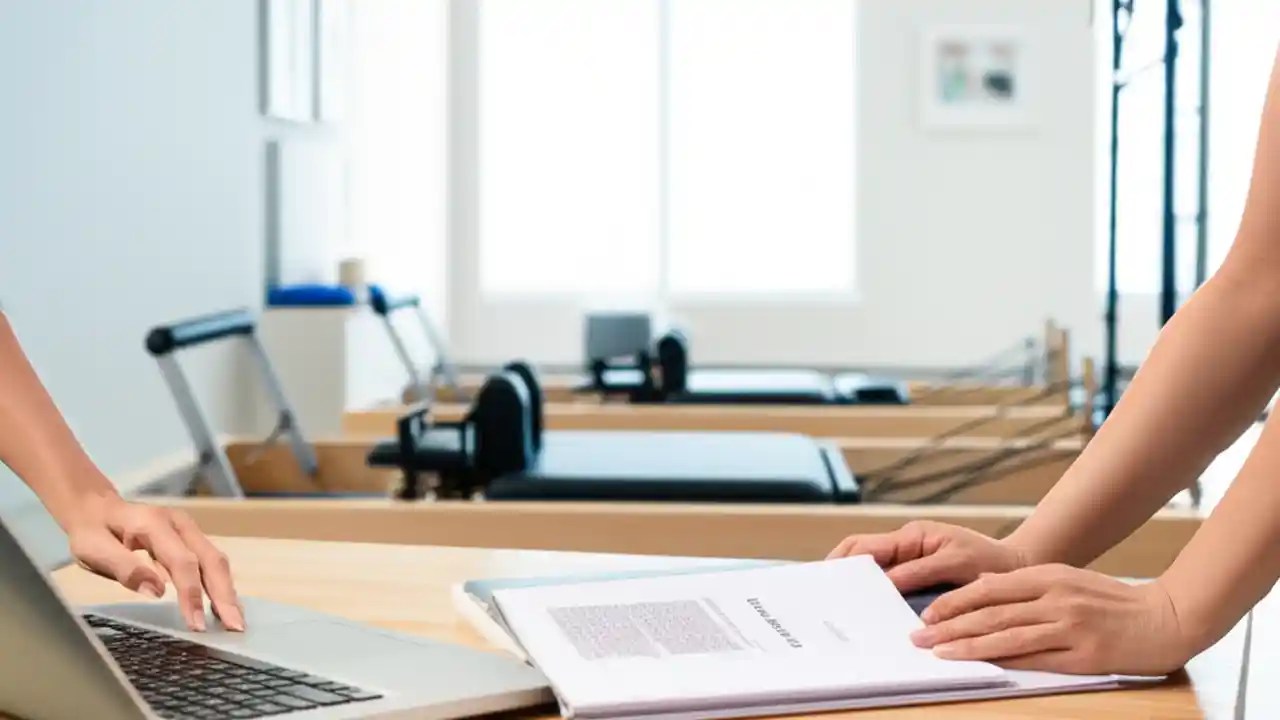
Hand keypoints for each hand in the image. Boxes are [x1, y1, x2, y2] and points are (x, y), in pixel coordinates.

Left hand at [65, 491, 243, 632]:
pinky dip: (218, 585)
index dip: (192, 593)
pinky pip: (210, 562)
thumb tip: (156, 591)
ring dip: (227, 591)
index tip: (197, 625)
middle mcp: (179, 524)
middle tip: (235, 626)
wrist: (95, 508)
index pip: (183, 562)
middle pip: (211, 559)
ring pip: (216, 561)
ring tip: (234, 621)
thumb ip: (124, 567)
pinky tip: (222, 606)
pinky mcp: (190, 539)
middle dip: (224, 594)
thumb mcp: (93, 549)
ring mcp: (188, 530)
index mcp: (155, 523)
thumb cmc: (92, 532)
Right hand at [827, 521, 1030, 592]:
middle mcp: (905, 548)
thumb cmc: (990, 560)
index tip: (826, 578)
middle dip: (841, 574)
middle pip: (860, 557)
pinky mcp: (916, 581)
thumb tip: (885, 582)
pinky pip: (888, 586)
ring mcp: (910, 564)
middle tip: (826, 597)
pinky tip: (870, 614)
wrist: (1016, 569)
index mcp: (911, 537)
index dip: (841, 561)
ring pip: (871, 572)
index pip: (863, 546)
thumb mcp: (955, 562)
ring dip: (857, 587)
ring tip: (841, 608)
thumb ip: (919, 570)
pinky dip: (875, 597)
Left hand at [911, 564, 1189, 675]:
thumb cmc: (1113, 601)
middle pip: (991, 612)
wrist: (1165, 618)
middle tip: (919, 637)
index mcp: (1048, 575)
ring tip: (940, 653)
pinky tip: (982, 665)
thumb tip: (983, 586)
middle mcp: (1055, 598)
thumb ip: (1029, 585)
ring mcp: (1070, 626)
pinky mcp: (1083, 654)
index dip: (955, 601)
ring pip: (1007, 635)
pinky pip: (1036, 659)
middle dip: (950, 625)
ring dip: (968, 645)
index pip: (989, 587)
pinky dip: (1005, 662)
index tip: (928, 614)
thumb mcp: (1068, 579)